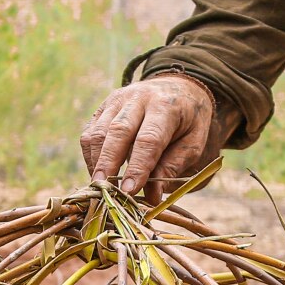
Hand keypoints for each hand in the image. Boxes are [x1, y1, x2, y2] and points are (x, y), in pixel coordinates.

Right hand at [79, 74, 217, 200]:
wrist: (178, 87)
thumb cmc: (188, 121)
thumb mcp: (193, 143)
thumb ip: (173, 167)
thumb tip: (151, 196)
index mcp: (166, 106)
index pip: (148, 139)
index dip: (137, 167)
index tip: (129, 191)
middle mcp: (139, 98)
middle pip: (118, 132)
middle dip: (109, 163)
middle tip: (105, 190)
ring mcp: (117, 100)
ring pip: (98, 132)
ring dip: (97, 161)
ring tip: (100, 187)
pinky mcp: (103, 106)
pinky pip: (90, 132)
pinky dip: (91, 156)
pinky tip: (98, 173)